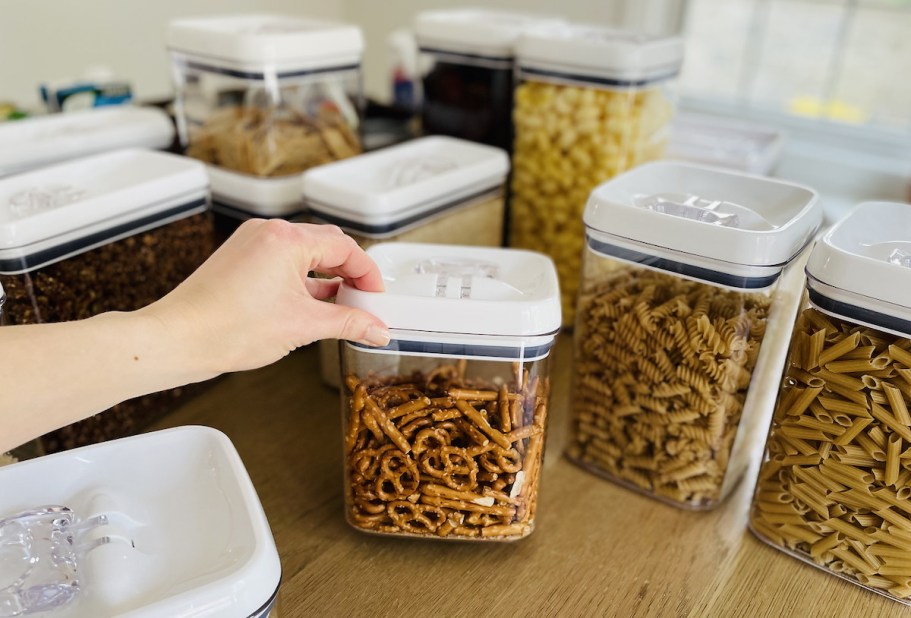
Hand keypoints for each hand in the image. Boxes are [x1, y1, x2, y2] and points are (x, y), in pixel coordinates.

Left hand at [141, 219, 388, 376]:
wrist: (177, 340)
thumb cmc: (226, 329)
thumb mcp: (302, 327)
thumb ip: (348, 324)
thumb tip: (376, 329)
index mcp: (286, 239)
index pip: (345, 247)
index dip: (368, 274)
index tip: (377, 298)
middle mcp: (268, 233)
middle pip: (326, 245)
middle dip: (350, 275)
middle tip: (364, 304)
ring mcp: (251, 243)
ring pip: (304, 255)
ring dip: (326, 280)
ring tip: (340, 309)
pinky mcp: (240, 259)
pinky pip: (283, 262)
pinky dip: (303, 282)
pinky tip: (311, 307)